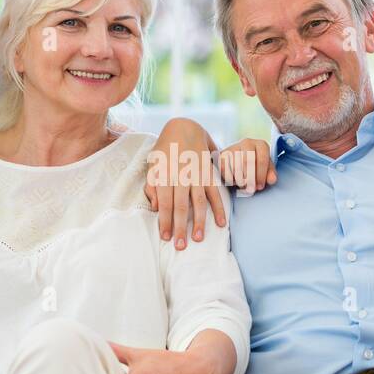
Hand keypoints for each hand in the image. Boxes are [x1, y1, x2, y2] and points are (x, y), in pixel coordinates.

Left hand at [145, 118, 223, 249]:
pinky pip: (215, 192)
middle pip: (181, 206)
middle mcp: (182, 175)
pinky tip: (221, 223)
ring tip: (199, 239)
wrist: (184, 127)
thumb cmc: (164, 149)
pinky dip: (219, 208)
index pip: (165, 203)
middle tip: (181, 246)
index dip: (165, 221)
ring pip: (199, 202)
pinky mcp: (209, 173)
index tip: (166, 237)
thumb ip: (152, 185)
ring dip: (200, 222)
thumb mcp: (153, 163)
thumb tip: (155, 207)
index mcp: (166, 174)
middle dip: (181, 227)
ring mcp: (197, 175)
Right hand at [216, 138, 275, 197]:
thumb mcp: (265, 170)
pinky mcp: (222, 154)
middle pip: (248, 162)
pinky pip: (225, 169)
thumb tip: (272, 180)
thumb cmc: (255, 166)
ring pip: (236, 167)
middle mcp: (248, 143)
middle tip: (250, 189)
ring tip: (243, 184)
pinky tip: (234, 180)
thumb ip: (270, 175)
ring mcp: (234, 147)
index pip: (262, 160)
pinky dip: (230, 178)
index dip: (261, 175)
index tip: (260, 186)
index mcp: (261, 145)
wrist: (236, 160)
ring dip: (239, 180)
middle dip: (249, 178)